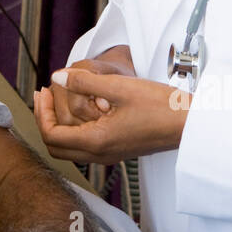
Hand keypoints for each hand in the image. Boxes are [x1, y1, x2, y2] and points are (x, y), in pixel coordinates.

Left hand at [35, 69, 190, 164]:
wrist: (189, 124)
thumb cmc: (160, 105)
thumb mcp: (119, 86)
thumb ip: (84, 81)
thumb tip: (57, 76)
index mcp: (96, 141)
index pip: (51, 135)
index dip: (42, 113)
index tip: (43, 91)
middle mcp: (100, 154)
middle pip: (56, 147)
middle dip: (45, 120)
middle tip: (45, 96)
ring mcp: (109, 155)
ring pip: (69, 148)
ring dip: (59, 124)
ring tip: (59, 98)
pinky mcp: (117, 150)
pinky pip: (84, 146)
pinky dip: (74, 128)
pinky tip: (82, 107)